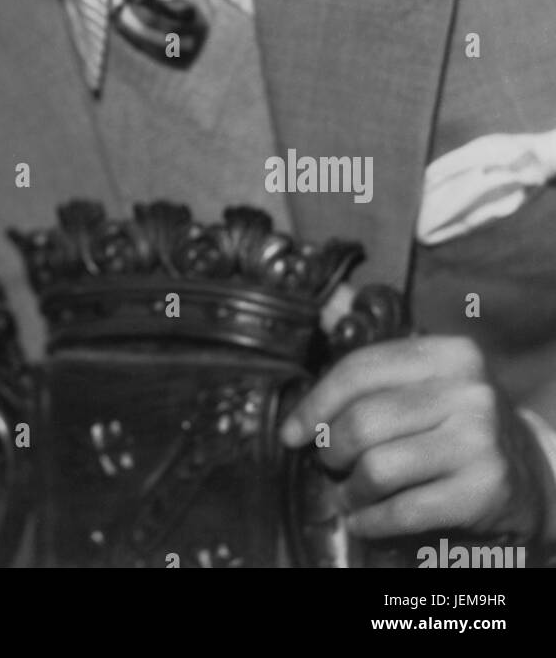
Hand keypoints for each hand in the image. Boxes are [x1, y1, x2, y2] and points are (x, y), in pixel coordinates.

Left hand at [280, 335, 548, 541]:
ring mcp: (479, 442)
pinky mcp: (483, 492)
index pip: (360, 369)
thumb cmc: (460, 421)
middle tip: (328, 463)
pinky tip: (364, 520)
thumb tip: (329, 303)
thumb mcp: (430, 377)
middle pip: (363, 421)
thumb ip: (380, 356)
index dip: (316, 403)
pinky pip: (403, 510)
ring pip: (378, 468)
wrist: (533, 473)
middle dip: (332, 449)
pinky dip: (371, 520)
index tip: (292, 431)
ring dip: (351, 490)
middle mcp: (468, 392)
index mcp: (447, 354)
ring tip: (348, 494)